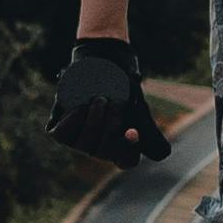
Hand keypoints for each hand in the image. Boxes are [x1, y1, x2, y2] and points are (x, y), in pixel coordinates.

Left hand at [47, 39, 170, 167]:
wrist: (101, 62)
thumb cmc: (121, 88)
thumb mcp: (138, 109)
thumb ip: (151, 133)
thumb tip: (162, 155)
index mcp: (119, 149)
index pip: (126, 160)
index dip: (128, 150)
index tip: (132, 131)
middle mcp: (98, 149)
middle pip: (105, 151)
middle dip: (111, 127)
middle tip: (114, 103)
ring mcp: (77, 141)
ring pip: (84, 144)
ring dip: (94, 122)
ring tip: (99, 100)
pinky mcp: (60, 130)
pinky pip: (62, 136)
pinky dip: (72, 123)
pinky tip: (81, 108)